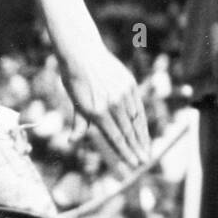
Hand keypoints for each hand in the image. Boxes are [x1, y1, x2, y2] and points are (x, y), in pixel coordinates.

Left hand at [58, 48, 150, 170]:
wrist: (82, 52)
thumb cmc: (75, 80)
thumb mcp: (75, 102)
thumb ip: (80, 123)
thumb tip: (72, 141)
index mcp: (97, 111)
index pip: (115, 137)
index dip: (125, 152)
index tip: (133, 164)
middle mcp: (112, 103)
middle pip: (128, 131)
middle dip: (136, 149)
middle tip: (143, 162)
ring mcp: (123, 93)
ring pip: (136, 120)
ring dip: (142, 137)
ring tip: (146, 150)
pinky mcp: (130, 84)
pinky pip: (138, 106)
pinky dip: (142, 120)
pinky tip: (143, 131)